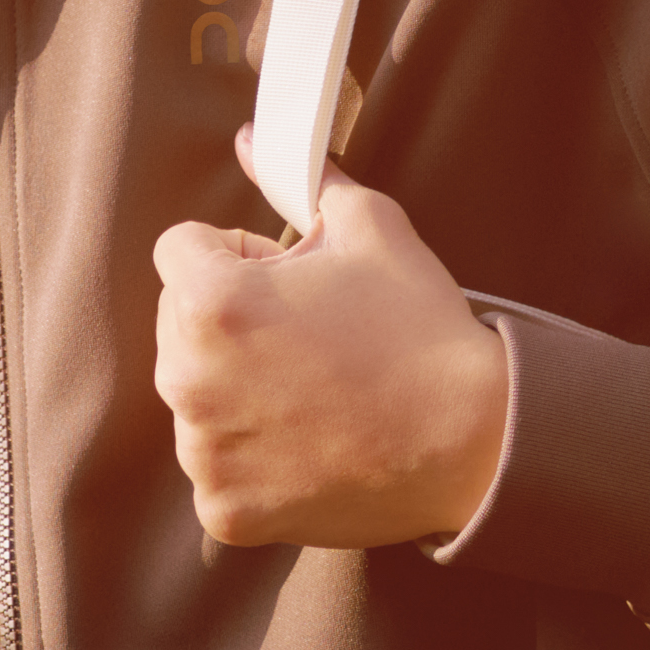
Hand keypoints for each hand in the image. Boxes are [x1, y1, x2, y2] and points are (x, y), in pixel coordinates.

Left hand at [150, 174, 513, 548]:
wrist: (472, 442)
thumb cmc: (421, 331)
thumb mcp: (371, 227)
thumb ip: (300, 177)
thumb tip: (252, 141)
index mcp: (212, 301)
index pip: (179, 248)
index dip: (236, 252)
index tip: (287, 279)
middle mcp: (188, 380)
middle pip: (177, 323)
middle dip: (229, 320)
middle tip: (310, 337)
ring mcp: (203, 453)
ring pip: (194, 394)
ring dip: (235, 386)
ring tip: (315, 391)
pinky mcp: (225, 508)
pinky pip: (217, 464)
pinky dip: (253, 455)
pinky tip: (311, 441)